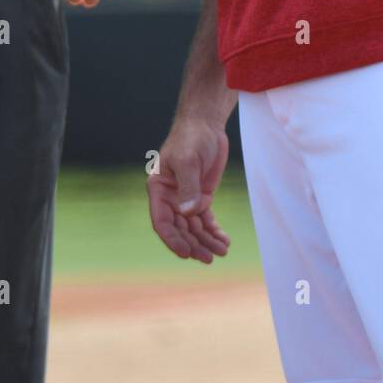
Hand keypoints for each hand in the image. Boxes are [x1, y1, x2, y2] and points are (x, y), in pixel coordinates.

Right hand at [147, 116, 230, 263]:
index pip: (161, 222)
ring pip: (194, 228)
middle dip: (194, 244)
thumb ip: (188, 187)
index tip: (186, 253)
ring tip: (222, 251)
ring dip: (206, 241)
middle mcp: (170, 199)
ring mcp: (186, 199)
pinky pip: (206, 220)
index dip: (172, 239)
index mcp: (159, 190)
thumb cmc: (191, 139)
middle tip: (209, 257)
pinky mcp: (201, 197)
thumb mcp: (188, 161)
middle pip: (180, 229)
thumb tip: (188, 213)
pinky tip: (224, 242)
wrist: (206, 125)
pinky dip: (214, 231)